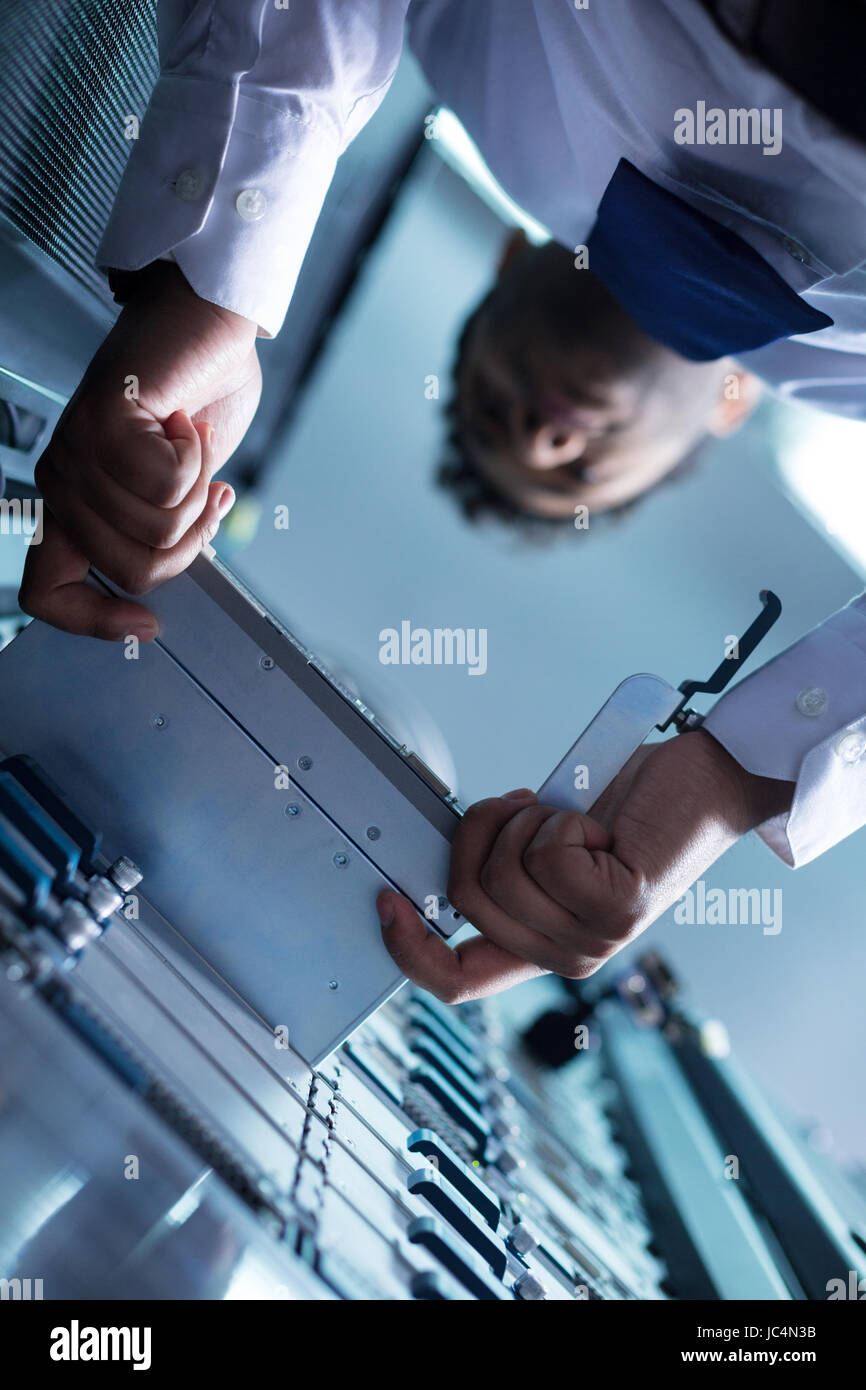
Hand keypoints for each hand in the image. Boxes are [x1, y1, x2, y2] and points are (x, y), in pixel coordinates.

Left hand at [19, 262, 260, 639]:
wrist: (204, 323)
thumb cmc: (196, 399)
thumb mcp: (177, 491)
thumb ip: (156, 535)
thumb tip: (156, 591)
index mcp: (70, 503)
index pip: (47, 594)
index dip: (97, 622)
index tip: (151, 624)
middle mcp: (60, 481)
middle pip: (136, 572)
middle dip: (192, 541)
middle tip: (206, 489)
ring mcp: (75, 453)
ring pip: (160, 531)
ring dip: (201, 490)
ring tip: (192, 441)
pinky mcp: (102, 425)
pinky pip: (170, 489)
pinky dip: (200, 459)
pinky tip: (187, 420)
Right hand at [377, 729, 792, 1001]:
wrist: (702, 785)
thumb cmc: (624, 806)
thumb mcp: (543, 842)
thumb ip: (498, 864)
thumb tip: (439, 852)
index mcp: (539, 945)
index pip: (457, 983)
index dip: (409, 952)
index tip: (388, 901)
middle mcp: (566, 956)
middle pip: (468, 896)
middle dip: (485, 831)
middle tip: (531, 809)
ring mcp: (595, 941)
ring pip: (504, 871)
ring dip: (529, 820)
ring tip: (574, 818)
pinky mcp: (620, 909)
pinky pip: (546, 852)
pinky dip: (563, 817)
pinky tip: (601, 826)